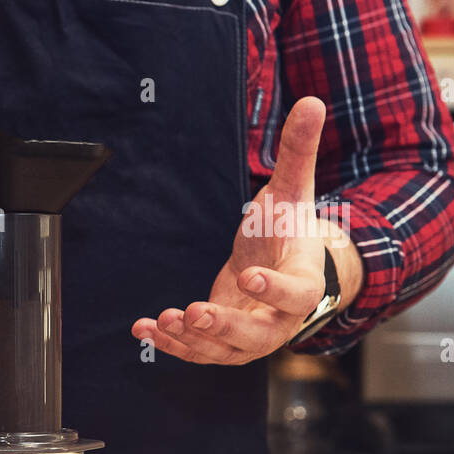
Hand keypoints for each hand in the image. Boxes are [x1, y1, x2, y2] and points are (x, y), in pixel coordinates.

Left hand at [131, 97, 360, 363]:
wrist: (281, 264)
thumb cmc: (287, 230)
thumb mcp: (291, 190)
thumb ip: (297, 152)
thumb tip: (311, 102)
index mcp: (304, 283)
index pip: (297, 294)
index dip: (276, 290)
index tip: (250, 278)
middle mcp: (280, 319)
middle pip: (258, 337)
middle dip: (224, 328)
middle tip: (195, 312)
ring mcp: (250, 336)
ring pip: (223, 352)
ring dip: (191, 340)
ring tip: (162, 320)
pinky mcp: (222, 343)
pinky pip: (197, 352)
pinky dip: (170, 344)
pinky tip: (142, 329)